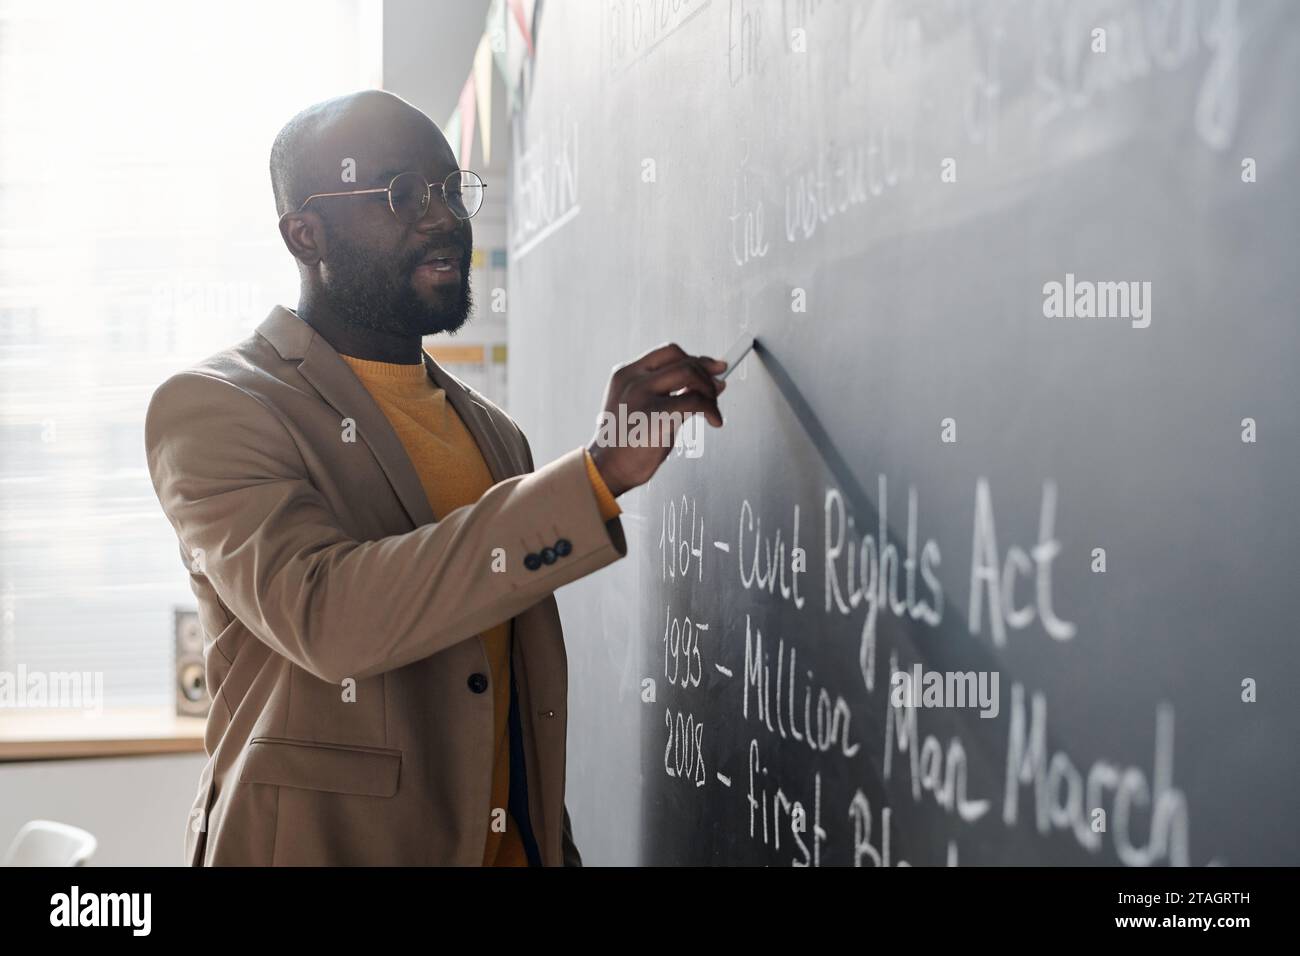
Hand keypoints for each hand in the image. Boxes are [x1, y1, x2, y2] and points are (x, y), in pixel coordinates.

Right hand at [586, 343, 726, 496]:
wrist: (608, 469)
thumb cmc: (627, 445)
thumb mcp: (647, 409)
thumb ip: (675, 394)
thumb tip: (712, 384)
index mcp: (626, 374)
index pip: (669, 353)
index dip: (697, 358)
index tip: (715, 367)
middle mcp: (633, 379)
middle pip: (682, 359)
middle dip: (707, 373)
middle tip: (717, 389)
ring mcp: (641, 395)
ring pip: (689, 373)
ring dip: (709, 390)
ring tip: (713, 408)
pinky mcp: (654, 414)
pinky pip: (694, 401)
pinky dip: (711, 409)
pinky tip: (714, 420)